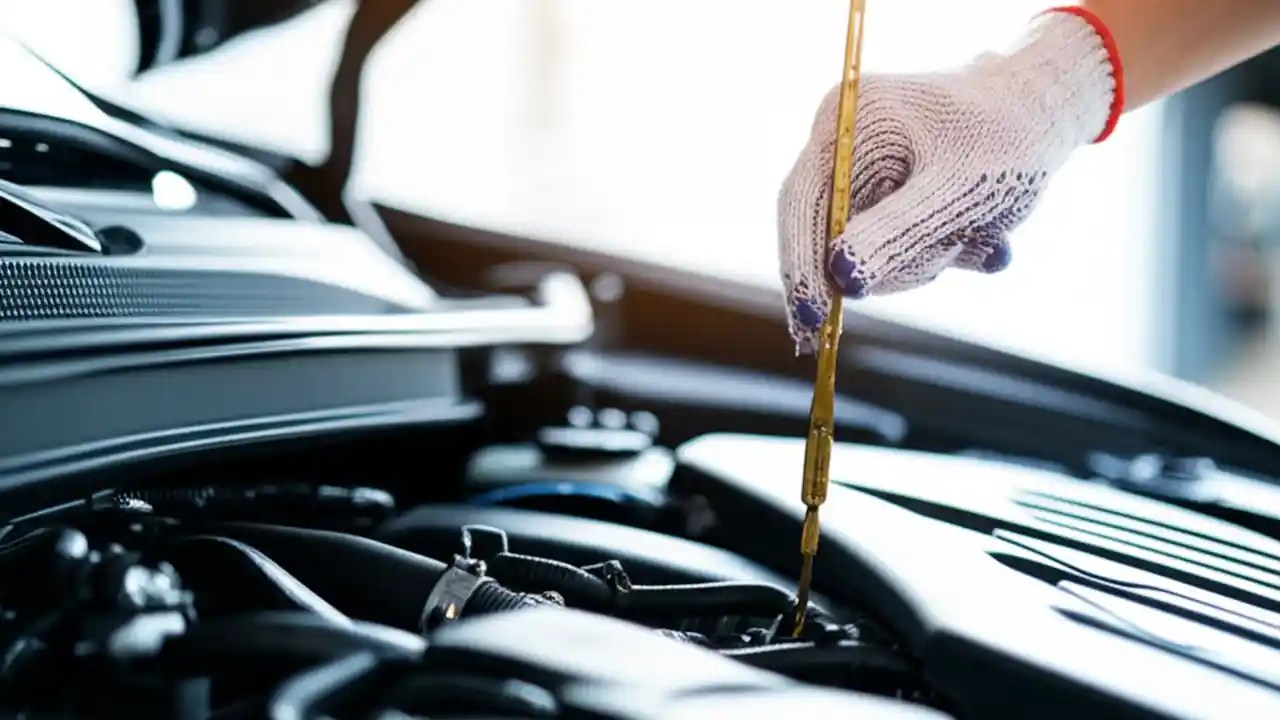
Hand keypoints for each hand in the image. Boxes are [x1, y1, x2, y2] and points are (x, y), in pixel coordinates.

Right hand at [778, 10, 1119, 353]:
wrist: (1042, 108)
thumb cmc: (1008, 140)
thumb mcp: (958, 193)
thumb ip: (897, 234)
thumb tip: (840, 280)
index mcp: (847, 122)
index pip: (802, 204)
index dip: (801, 265)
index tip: (813, 322)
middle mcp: (839, 139)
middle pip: (825, 230)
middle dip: (883, 263)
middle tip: (937, 268)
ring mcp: (856, 165)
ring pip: (858, 245)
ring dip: (916, 260)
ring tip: (974, 238)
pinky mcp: (878, 187)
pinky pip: (882, 240)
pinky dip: (925, 251)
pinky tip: (971, 238)